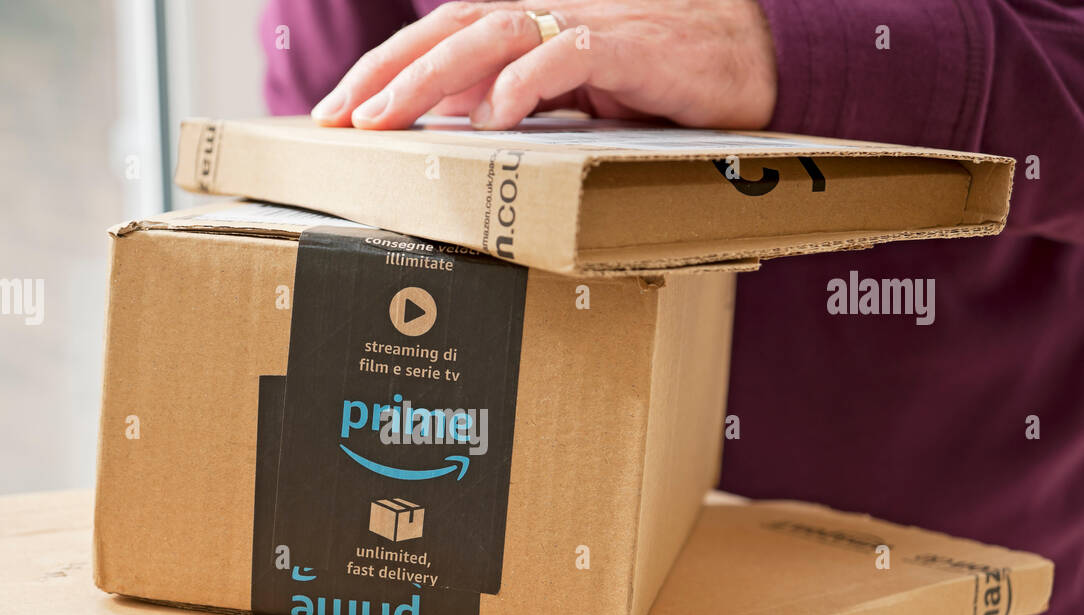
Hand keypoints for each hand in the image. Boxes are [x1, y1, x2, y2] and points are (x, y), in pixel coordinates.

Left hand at [310, 0, 776, 130]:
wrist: (760, 60)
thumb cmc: (663, 79)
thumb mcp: (575, 94)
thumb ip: (516, 96)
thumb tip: (451, 121)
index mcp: (533, 20)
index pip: (443, 32)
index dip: (385, 67)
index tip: (336, 111)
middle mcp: (555, 9)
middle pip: (454, 27)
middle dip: (389, 73)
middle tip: (340, 118)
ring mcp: (597, 21)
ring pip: (496, 34)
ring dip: (434, 77)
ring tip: (388, 120)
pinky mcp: (640, 45)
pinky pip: (574, 53)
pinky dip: (528, 83)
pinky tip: (493, 118)